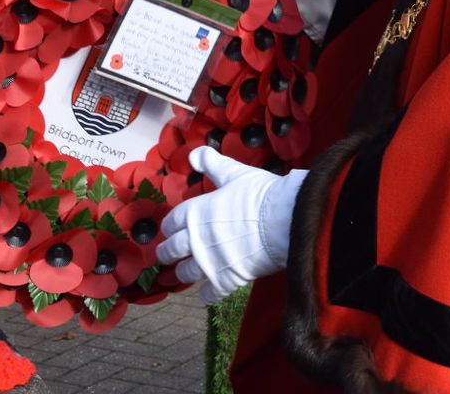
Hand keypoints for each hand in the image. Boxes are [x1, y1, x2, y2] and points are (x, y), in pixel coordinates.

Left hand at [157, 147, 305, 303]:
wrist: (283, 221)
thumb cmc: (259, 195)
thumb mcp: (233, 173)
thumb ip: (212, 163)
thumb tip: (194, 154)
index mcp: (194, 212)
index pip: (171, 222)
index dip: (170, 226)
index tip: (171, 229)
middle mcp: (195, 239)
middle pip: (170, 250)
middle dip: (167, 252)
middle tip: (166, 255)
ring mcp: (209, 262)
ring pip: (185, 273)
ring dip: (183, 273)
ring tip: (184, 273)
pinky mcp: (225, 280)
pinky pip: (209, 294)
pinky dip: (207, 295)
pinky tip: (207, 294)